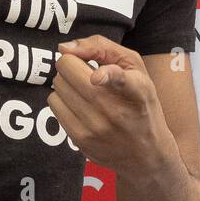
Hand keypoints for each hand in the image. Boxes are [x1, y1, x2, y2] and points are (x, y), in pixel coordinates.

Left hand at [48, 34, 179, 180]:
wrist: (145, 153)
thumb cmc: (139, 102)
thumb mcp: (134, 67)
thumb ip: (101, 47)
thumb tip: (64, 48)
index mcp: (137, 90)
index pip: (121, 81)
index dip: (107, 75)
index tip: (96, 78)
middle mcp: (116, 111)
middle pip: (68, 68)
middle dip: (73, 63)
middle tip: (85, 71)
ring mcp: (95, 127)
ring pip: (58, 85)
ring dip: (67, 82)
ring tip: (85, 90)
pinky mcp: (80, 139)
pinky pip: (53, 103)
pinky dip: (62, 98)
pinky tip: (79, 104)